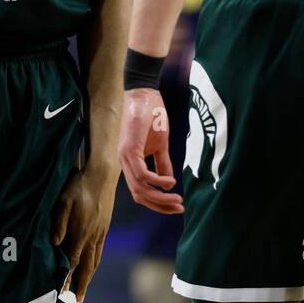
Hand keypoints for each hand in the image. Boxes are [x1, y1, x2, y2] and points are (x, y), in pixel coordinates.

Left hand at [51, 158, 118, 302]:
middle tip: (78, 298)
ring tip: (85, 287)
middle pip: (87, 265)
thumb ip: (59, 222)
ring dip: (90, 276)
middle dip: (82, 283)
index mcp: (81, 231)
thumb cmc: (79, 184)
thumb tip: (55, 243)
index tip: (62, 290)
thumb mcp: (64, 200)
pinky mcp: (105, 227)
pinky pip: (100, 250)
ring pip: (95, 259)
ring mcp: (101, 232)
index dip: (67, 277)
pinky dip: (96, 262)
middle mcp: (93, 235)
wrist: (103, 173)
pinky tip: (93, 264)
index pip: (73, 260)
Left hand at [118, 88, 182, 214]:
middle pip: (139, 195)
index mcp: (130, 163)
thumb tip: (169, 185)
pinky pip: (142, 174)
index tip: (176, 207)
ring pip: (140, 188)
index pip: (140, 192)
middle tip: (179, 209)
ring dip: (160, 197)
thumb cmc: (152, 116)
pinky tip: (170, 182)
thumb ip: (162, 164)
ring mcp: (125, 157)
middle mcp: (124, 163)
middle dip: (160, 205)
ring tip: (177, 199)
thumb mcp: (160, 145)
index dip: (158, 203)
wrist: (145, 94)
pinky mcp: (129, 149)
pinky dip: (157, 182)